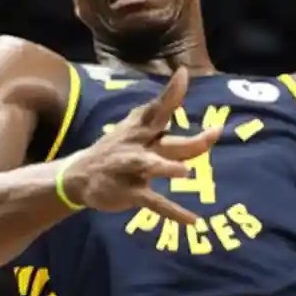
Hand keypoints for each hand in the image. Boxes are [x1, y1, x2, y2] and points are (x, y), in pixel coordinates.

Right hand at [61, 67, 220, 223]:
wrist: (79, 176)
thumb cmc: (116, 149)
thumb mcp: (134, 128)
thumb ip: (160, 116)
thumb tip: (188, 94)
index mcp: (140, 128)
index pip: (157, 107)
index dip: (171, 92)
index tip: (184, 74)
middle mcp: (137, 145)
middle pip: (165, 139)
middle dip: (190, 139)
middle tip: (215, 133)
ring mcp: (131, 169)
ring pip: (150, 166)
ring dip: (165, 168)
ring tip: (185, 172)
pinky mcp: (129, 192)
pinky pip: (154, 202)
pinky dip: (174, 212)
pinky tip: (193, 220)